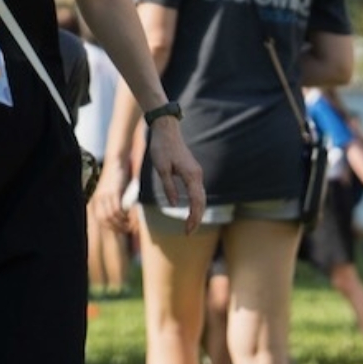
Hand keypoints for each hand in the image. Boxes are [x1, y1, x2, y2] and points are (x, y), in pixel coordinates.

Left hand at [90, 153, 133, 232]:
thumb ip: (111, 202)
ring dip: (121, 223)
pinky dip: (123, 216)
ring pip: (111, 216)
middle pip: (105, 221)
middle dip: (116, 228)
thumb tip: (118, 215)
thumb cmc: (115, 177)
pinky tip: (129, 217)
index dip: (110, 228)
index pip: (100, 220)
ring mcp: (105, 195)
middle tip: (126, 231)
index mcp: (96, 200)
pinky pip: (117, 208)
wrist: (116, 161)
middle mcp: (98, 199)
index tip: (119, 231)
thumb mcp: (110, 192)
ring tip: (129, 225)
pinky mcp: (113, 192)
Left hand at [146, 117, 205, 232]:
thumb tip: (175, 204)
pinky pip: (198, 191)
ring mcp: (196, 173)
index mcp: (191, 175)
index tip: (187, 231)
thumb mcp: (161, 169)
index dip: (193, 218)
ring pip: (201, 197)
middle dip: (196, 219)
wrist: (166, 130)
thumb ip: (168, 187)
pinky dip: (196, 204)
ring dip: (197, 212)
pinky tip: (191, 212)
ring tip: (189, 226)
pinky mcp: (192, 172)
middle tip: (188, 233)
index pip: (196, 202)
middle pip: (201, 202)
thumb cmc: (162, 147)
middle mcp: (197, 175)